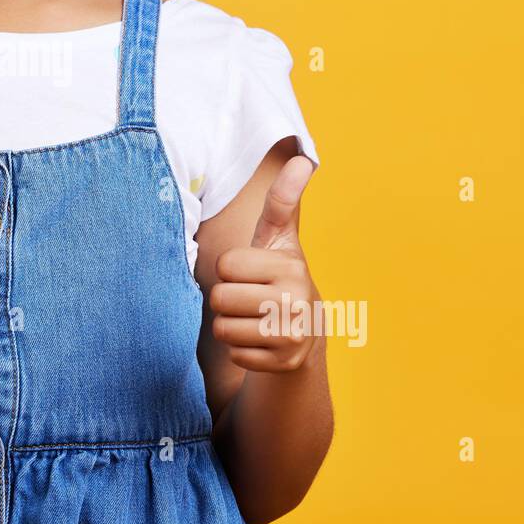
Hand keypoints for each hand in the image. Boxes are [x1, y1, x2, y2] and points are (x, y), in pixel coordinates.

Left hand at [208, 154, 320, 373]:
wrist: (304, 331)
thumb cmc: (278, 275)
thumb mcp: (279, 238)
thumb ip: (284, 200)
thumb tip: (301, 159)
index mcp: (290, 266)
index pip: (225, 265)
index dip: (230, 268)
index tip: (249, 271)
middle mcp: (295, 301)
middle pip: (219, 298)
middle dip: (225, 298)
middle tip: (249, 297)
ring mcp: (292, 336)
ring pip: (223, 329)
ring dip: (230, 324)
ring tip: (253, 317)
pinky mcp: (283, 364)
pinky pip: (234, 354)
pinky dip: (241, 349)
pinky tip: (260, 340)